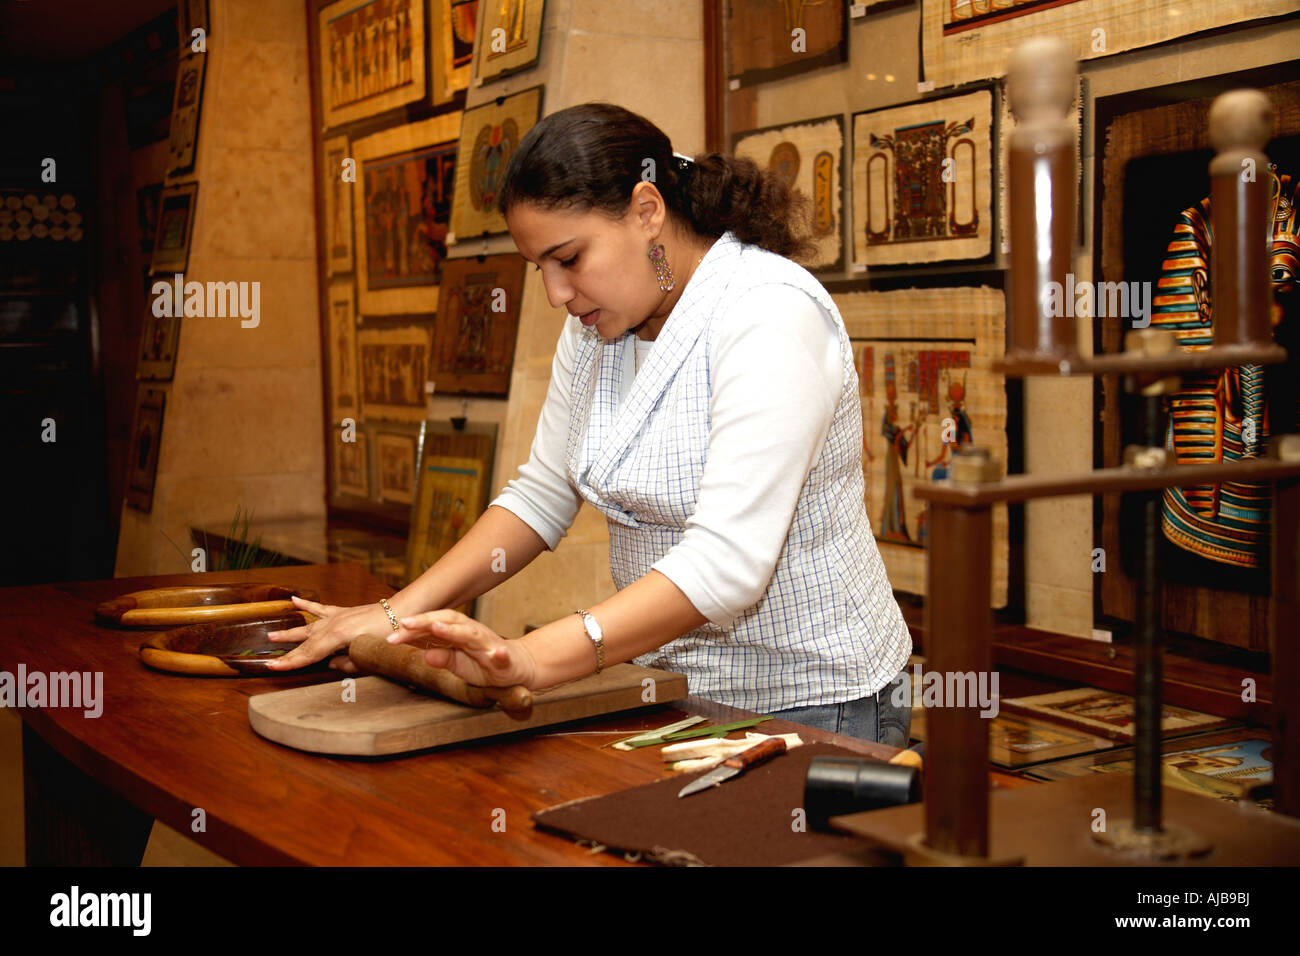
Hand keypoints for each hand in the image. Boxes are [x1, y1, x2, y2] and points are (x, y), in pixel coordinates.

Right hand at [264, 594, 390, 671]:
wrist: (400, 613)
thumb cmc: (387, 636)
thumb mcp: (368, 656)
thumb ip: (347, 663)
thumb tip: (331, 665)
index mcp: (337, 637)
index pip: (309, 654)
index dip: (291, 662)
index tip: (273, 667)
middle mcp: (333, 625)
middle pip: (306, 643)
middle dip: (287, 653)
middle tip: (269, 660)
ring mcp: (337, 616)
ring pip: (308, 626)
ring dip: (290, 632)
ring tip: (272, 636)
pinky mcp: (343, 612)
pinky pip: (321, 608)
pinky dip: (307, 604)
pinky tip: (294, 600)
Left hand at [392, 609, 536, 688]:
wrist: (517, 667)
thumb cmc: (484, 664)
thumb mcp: (458, 663)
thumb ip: (442, 657)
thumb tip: (424, 654)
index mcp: (458, 634)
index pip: (433, 627)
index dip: (413, 629)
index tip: (392, 636)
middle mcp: (472, 634)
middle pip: (449, 622)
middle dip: (427, 621)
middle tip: (405, 624)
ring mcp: (488, 644)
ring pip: (471, 634)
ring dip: (454, 630)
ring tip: (437, 628)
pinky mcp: (504, 659)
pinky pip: (501, 656)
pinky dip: (499, 654)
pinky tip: (496, 654)